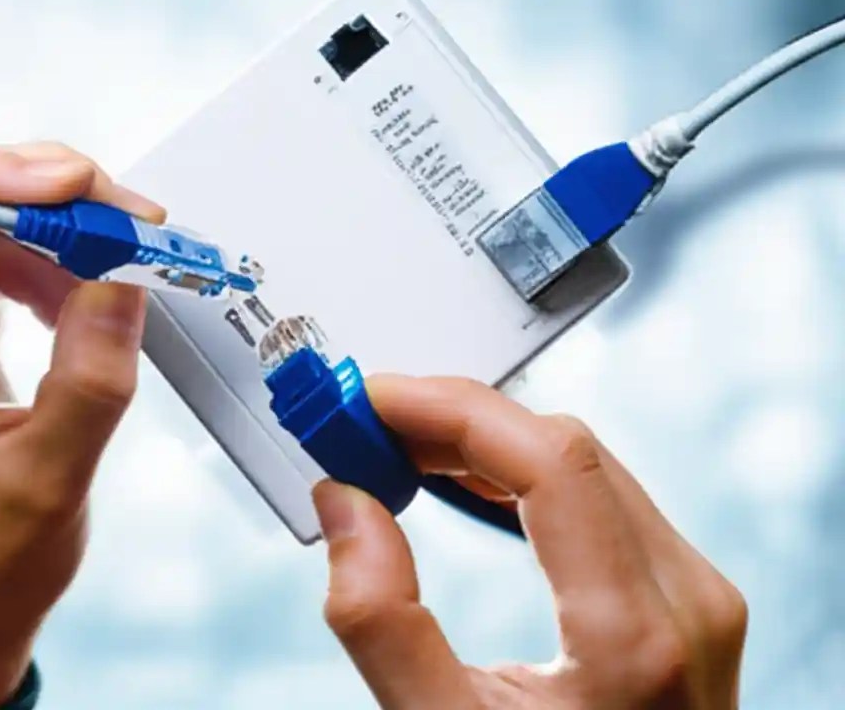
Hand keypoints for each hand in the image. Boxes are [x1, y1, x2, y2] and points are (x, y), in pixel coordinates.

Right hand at [313, 377, 747, 709]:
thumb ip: (380, 622)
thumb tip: (344, 504)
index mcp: (636, 640)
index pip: (548, 459)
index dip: (449, 408)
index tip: (369, 399)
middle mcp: (687, 601)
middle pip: (564, 447)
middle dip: (451, 417)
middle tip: (359, 424)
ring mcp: (694, 597)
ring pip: (582, 463)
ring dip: (481, 441)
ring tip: (393, 448)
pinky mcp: (683, 598)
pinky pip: (597, 497)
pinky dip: (518, 474)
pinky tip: (458, 477)